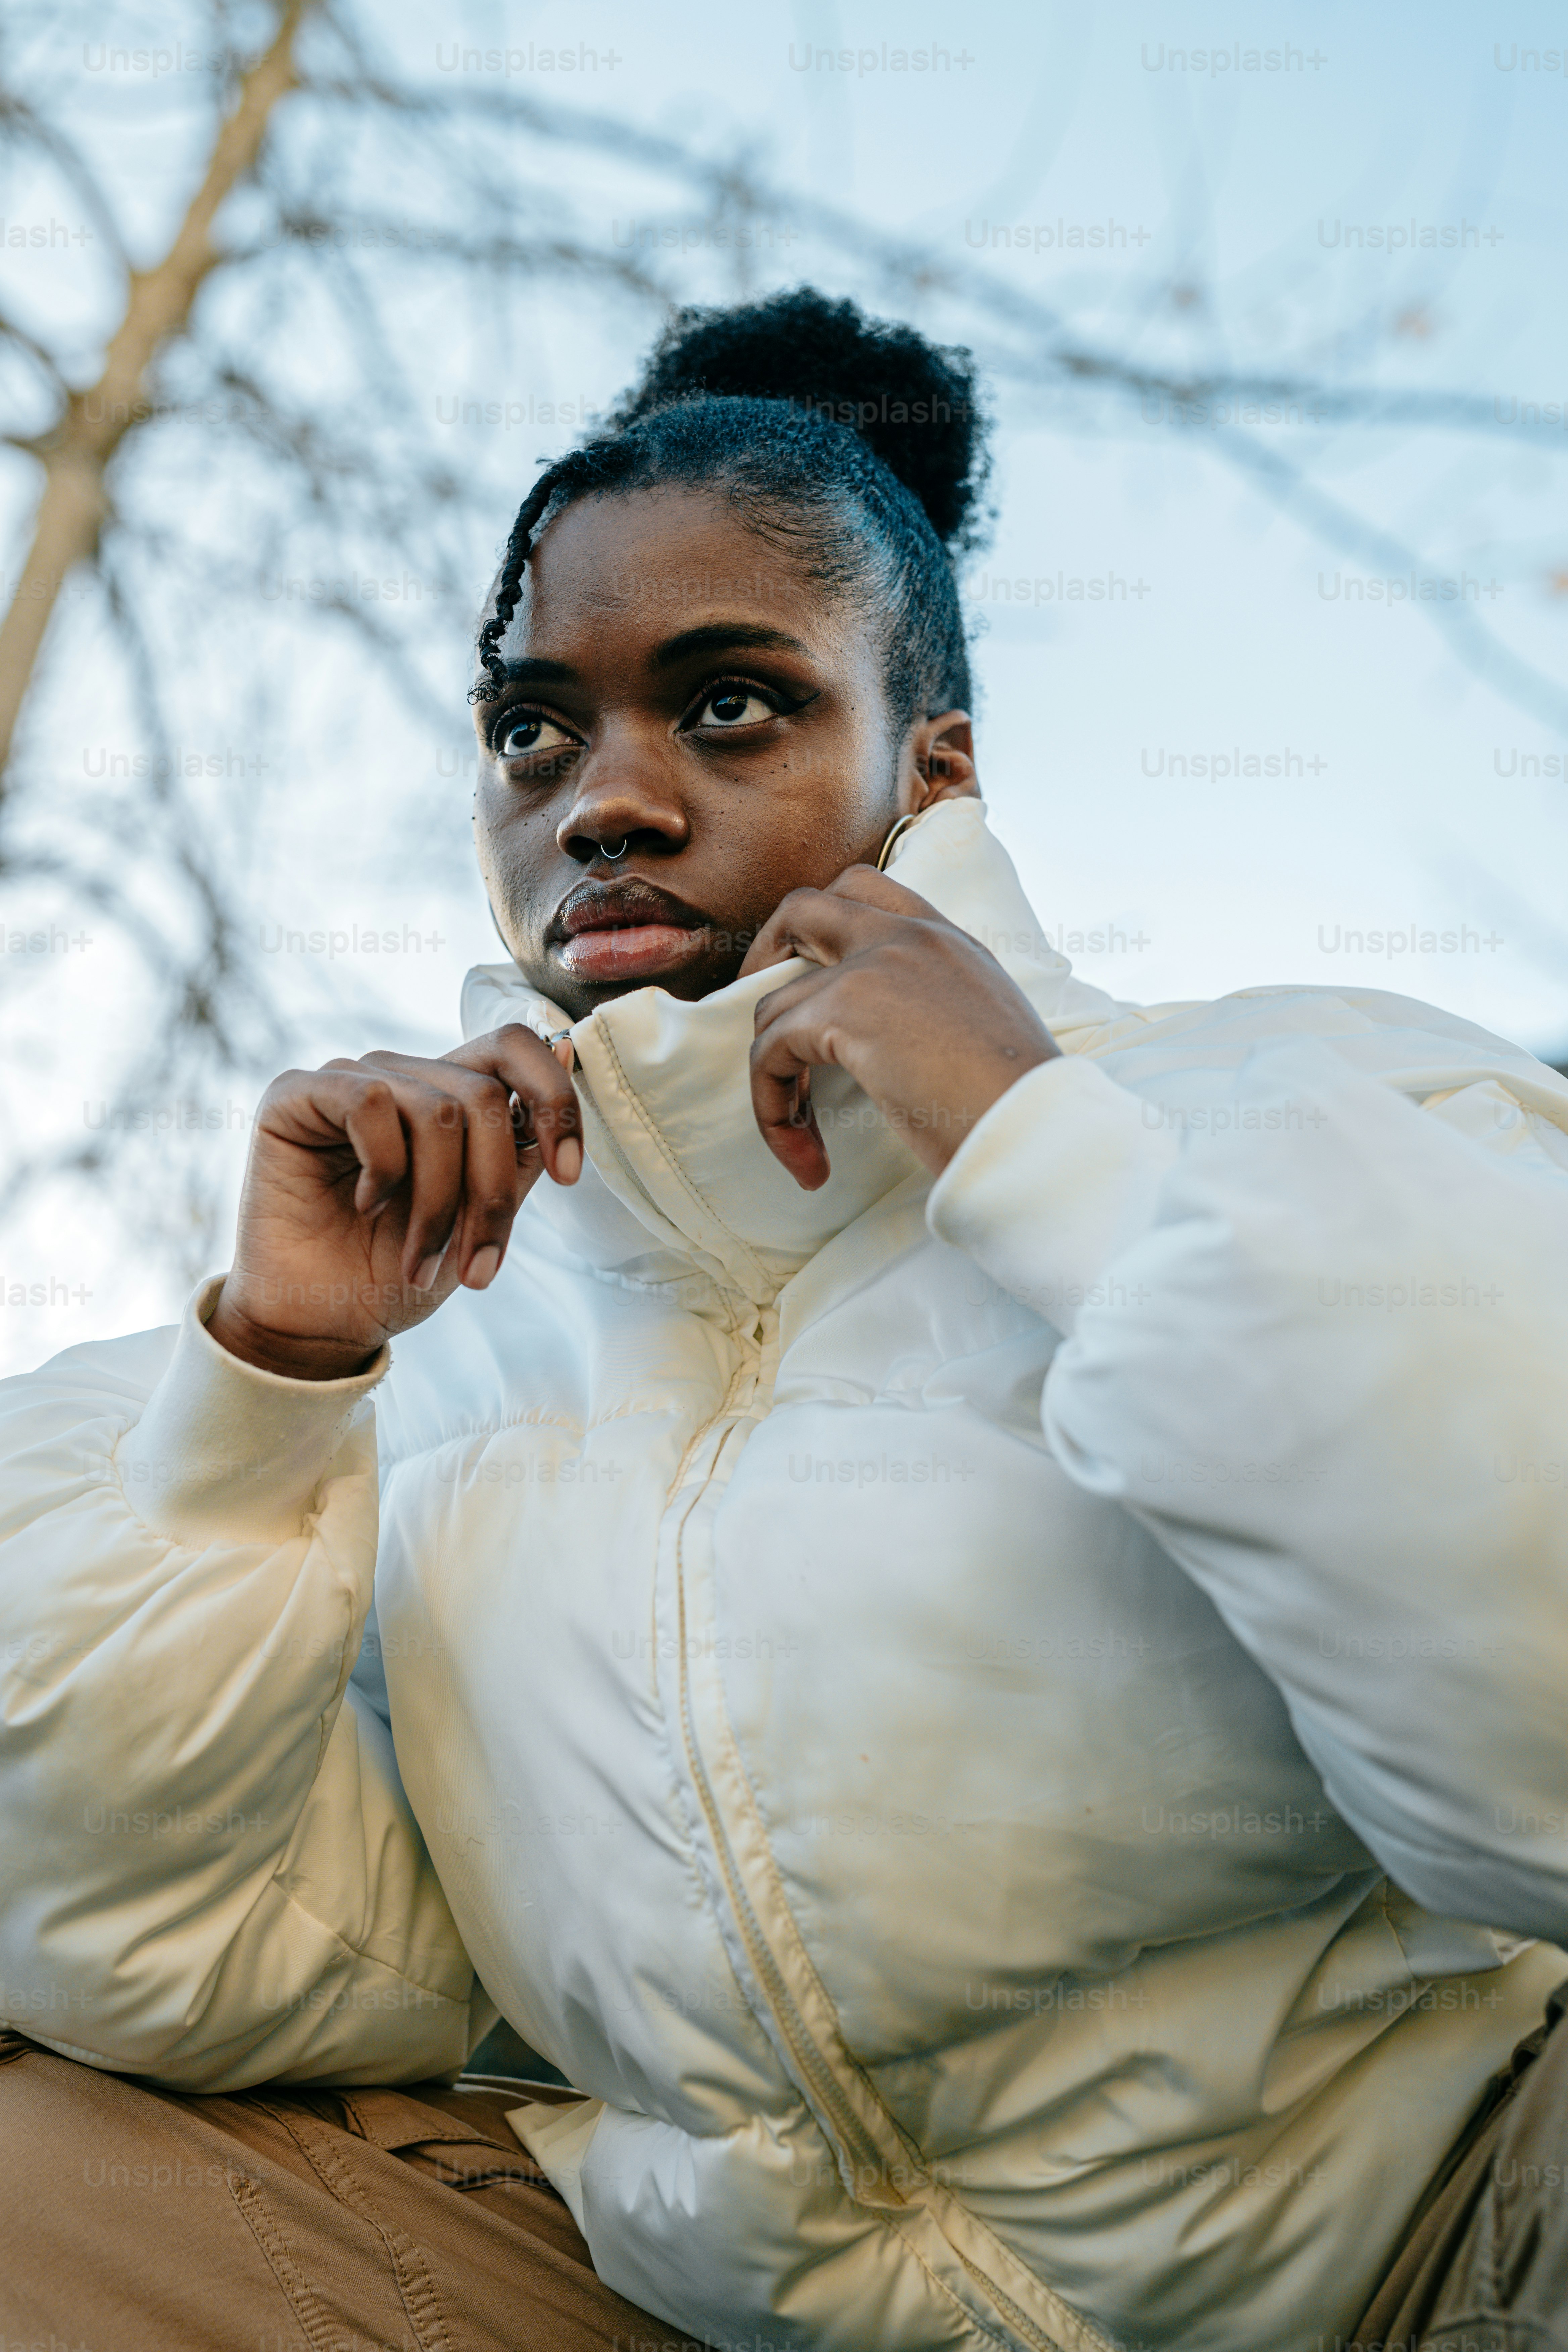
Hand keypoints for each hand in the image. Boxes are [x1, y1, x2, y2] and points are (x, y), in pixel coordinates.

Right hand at [207, 1027, 580, 1378]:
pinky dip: (383, 1171)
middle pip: (484, 1095)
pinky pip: (369, 1103)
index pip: (513, 1048)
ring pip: (437, 1111)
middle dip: (491, 1190)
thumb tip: (564, 1050)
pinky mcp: (297, 1094)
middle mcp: (401, 1077)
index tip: (568, 1175)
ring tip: (419, 1261)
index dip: (556, 1101)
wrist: (321, 1322)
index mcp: (447, 1097)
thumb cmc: (397, 1270)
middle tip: (478, 1264)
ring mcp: (349, 1080)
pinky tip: (365, 1205)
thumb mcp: (481, 1214)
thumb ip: (521, 1144)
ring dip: (438, 1204)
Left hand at [740, 866, 1059, 1189]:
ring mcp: (874, 967)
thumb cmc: (1020, 1107)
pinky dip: (773, 1108)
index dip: (824, 928)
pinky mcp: (844, 1012)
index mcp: (950, 942)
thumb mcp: (984, 1036)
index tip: (811, 981)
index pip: (870, 893)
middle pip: (807, 906)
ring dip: (773, 1074)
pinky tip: (808, 1159)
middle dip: (766, 957)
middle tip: (767, 1025)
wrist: (1038, 1130)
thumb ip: (936, 1015)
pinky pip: (770, 1051)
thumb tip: (891, 1051)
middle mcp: (911, 938)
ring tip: (799, 1134)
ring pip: (774, 1002)